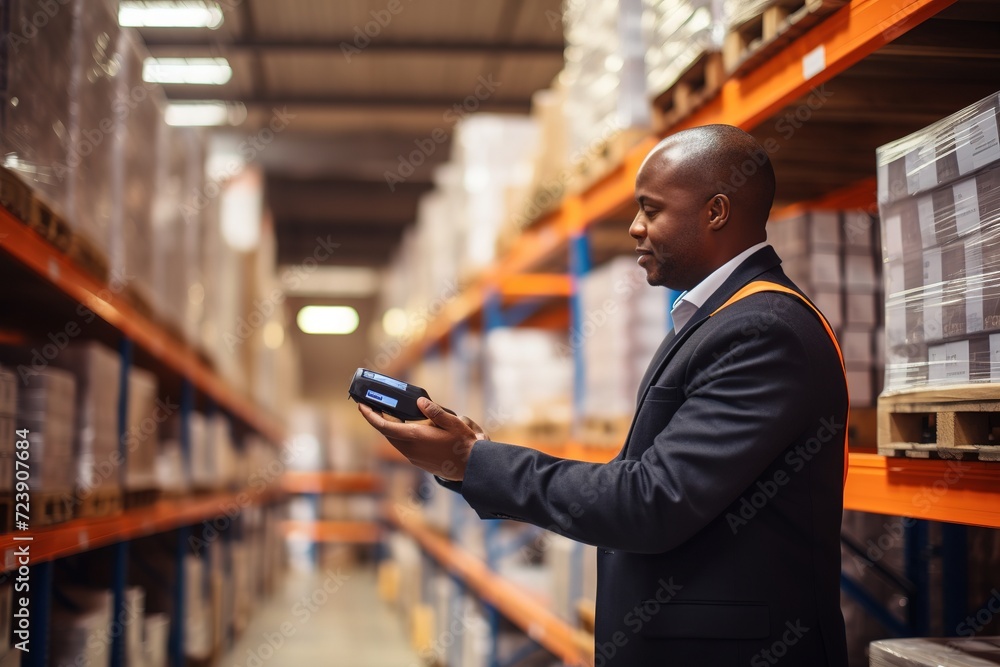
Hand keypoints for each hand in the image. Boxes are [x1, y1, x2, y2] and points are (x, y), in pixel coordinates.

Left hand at [358, 397, 479, 480]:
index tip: (361, 405)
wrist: (470, 467)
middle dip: (378, 419)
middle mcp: (411, 449)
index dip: (370, 416)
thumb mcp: (453, 423)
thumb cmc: (463, 444)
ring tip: (389, 413)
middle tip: (373, 404)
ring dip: (389, 428)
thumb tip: (420, 402)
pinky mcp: (419, 461)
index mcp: (416, 437)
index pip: (384, 427)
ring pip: (394, 440)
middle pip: (387, 433)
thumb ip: (435, 412)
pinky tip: (407, 427)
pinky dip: (399, 435)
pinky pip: (403, 446)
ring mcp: (414, 457)